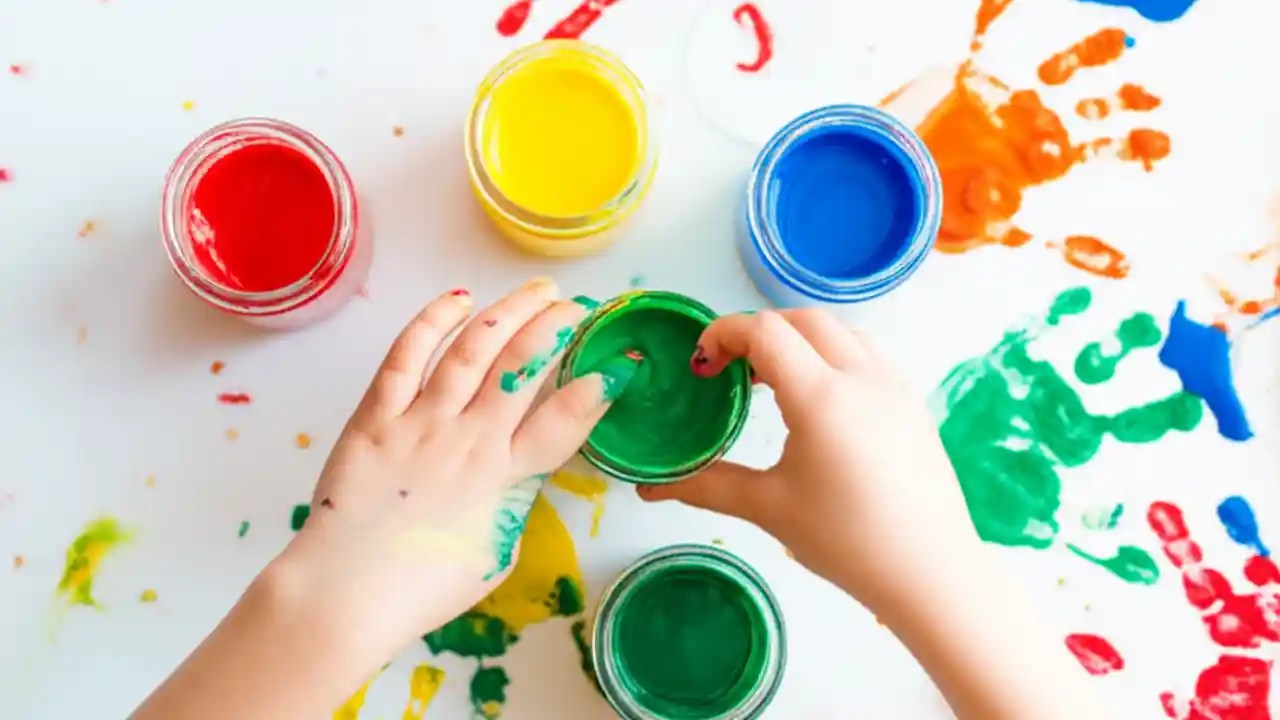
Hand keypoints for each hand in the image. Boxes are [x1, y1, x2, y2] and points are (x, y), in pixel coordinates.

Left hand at [269, 279, 635, 664]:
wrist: (346, 594)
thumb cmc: (425, 587)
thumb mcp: (497, 553)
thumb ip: (514, 502)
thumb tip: (520, 472)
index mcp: (506, 478)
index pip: (565, 419)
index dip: (598, 386)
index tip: (620, 359)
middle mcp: (471, 440)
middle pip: (523, 365)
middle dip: (557, 326)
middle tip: (576, 307)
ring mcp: (421, 422)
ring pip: (474, 347)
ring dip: (510, 311)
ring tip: (537, 291)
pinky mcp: (376, 416)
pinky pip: (406, 354)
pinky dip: (434, 320)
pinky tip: (459, 299)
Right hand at [639, 309, 980, 612]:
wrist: (932, 573)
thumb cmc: (848, 541)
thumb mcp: (769, 508)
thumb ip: (706, 485)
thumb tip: (649, 488)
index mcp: (821, 395)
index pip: (765, 330)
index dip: (723, 334)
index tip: (701, 365)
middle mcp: (862, 376)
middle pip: (802, 319)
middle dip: (759, 331)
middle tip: (730, 370)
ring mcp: (895, 386)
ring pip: (841, 331)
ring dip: (800, 339)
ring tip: (772, 382)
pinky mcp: (913, 404)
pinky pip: (868, 355)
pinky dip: (833, 355)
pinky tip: (819, 403)